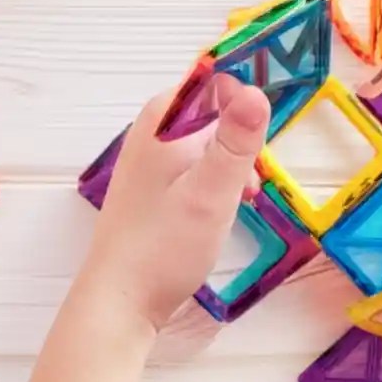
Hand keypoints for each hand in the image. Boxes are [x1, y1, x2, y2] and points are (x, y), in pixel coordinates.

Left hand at [82, 75, 269, 332]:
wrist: (120, 301)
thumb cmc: (166, 247)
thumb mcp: (212, 192)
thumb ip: (236, 141)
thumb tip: (258, 91)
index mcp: (163, 122)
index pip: (215, 80)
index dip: (245, 101)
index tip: (260, 140)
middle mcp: (152, 132)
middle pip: (214, 111)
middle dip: (241, 140)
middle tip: (250, 181)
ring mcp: (150, 161)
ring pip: (208, 143)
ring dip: (233, 165)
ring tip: (241, 200)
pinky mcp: (153, 188)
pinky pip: (196, 166)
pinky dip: (217, 182)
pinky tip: (224, 211)